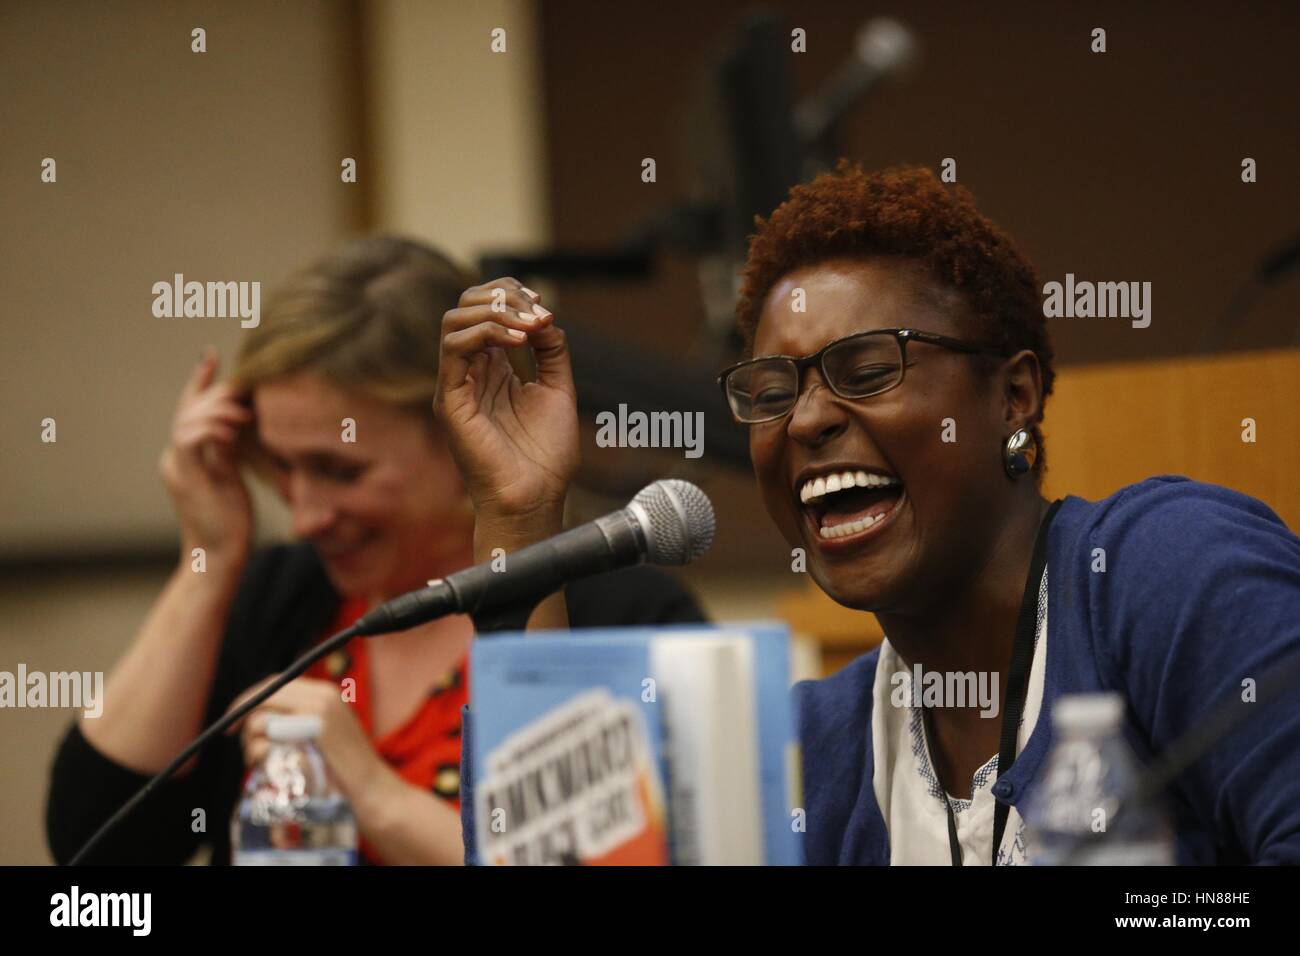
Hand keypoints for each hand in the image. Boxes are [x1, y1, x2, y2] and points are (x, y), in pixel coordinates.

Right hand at [158, 347, 254, 569]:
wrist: (219, 557)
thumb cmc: (232, 522)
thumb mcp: (233, 475)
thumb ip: (231, 448)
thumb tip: (244, 421)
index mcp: (184, 455)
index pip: (189, 409)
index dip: (199, 381)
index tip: (211, 355)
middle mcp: (174, 457)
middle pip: (189, 408)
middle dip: (216, 391)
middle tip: (243, 386)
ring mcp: (175, 466)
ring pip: (187, 419)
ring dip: (217, 410)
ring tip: (244, 414)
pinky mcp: (184, 477)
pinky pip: (189, 439)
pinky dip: (210, 429)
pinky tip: (233, 431)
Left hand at [226, 676, 382, 800]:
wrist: (372, 790)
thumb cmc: (344, 772)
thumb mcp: (321, 738)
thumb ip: (296, 722)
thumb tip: (257, 719)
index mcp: (324, 693)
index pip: (275, 684)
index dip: (247, 700)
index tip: (232, 723)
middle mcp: (322, 694)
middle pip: (264, 695)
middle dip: (242, 719)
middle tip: (236, 741)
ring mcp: (321, 708)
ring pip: (263, 717)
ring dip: (252, 742)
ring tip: (258, 761)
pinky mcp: (317, 727)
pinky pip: (271, 734)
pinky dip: (262, 750)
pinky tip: (268, 766)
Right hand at [434, 278, 577, 525]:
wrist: (535, 499)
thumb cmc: (546, 456)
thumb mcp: (558, 390)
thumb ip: (552, 350)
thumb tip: (545, 315)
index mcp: (493, 367)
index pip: (485, 309)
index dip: (511, 294)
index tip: (543, 306)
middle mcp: (470, 372)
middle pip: (466, 306)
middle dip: (504, 295)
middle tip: (537, 310)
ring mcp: (456, 385)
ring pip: (454, 320)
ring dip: (495, 310)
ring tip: (529, 326)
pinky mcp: (450, 400)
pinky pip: (454, 348)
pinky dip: (487, 333)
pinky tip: (519, 340)